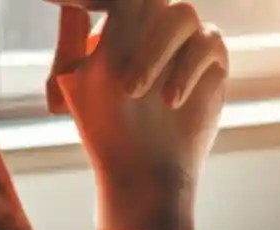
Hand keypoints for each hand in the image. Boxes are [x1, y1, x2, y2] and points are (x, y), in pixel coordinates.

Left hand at [46, 1, 228, 229]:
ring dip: (155, 48)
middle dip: (129, 23)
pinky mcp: (213, 62)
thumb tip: (71, 4)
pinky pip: (208, 43)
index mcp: (119, 21)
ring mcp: (186, 42)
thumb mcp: (74, 79)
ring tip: (132, 92)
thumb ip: (71, 35)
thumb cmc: (105, 125)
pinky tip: (169, 102)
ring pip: (181, 13)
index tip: (66, 6)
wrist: (145, 165)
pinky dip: (187, 70)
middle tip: (115, 70)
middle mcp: (155, 25)